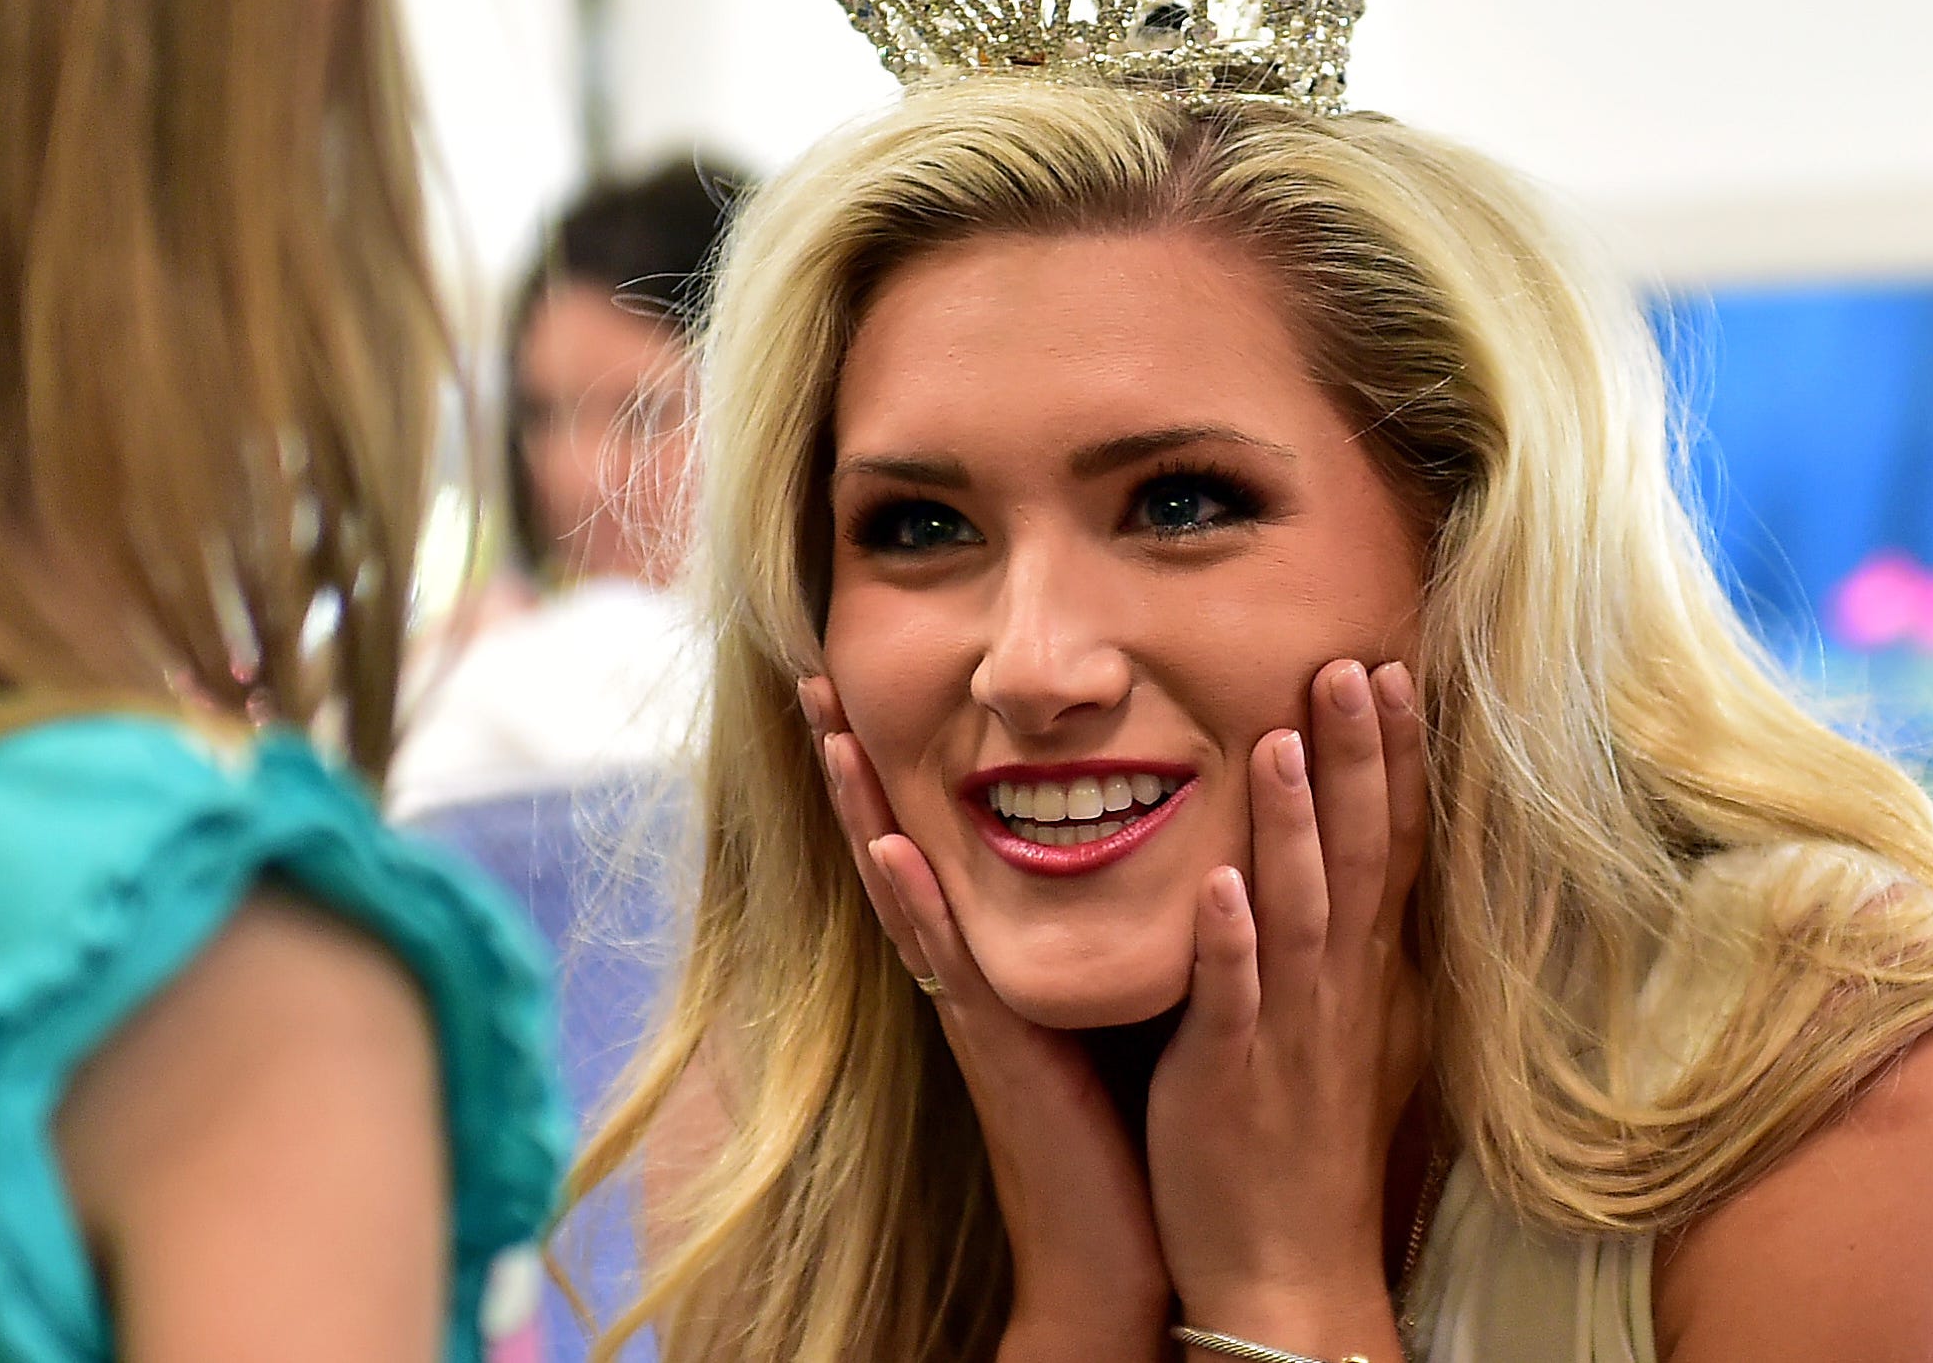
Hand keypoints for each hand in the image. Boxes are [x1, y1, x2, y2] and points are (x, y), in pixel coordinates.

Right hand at [799, 676, 1172, 1356]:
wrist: (1114, 1254)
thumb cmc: (1118, 1133)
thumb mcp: (1099, 1009)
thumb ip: (1092, 941)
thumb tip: (1121, 851)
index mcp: (990, 962)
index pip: (929, 843)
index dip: (889, 768)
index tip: (857, 684)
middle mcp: (965, 977)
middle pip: (890, 849)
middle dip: (850, 765)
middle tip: (810, 677)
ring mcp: (971, 1012)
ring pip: (904, 893)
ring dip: (861, 811)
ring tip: (829, 733)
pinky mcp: (998, 1053)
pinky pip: (953, 964)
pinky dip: (918, 904)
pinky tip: (894, 846)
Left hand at [1146, 660, 1431, 1355]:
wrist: (1283, 1272)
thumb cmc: (1296, 1146)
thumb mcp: (1332, 1031)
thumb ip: (1334, 948)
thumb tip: (1347, 872)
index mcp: (1355, 975)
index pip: (1385, 846)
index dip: (1393, 759)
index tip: (1392, 669)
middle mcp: (1333, 992)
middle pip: (1356, 856)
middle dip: (1357, 758)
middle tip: (1352, 662)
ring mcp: (1285, 1034)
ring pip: (1298, 913)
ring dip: (1292, 827)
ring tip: (1283, 737)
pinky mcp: (1227, 1081)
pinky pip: (1232, 1003)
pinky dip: (1231, 945)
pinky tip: (1221, 885)